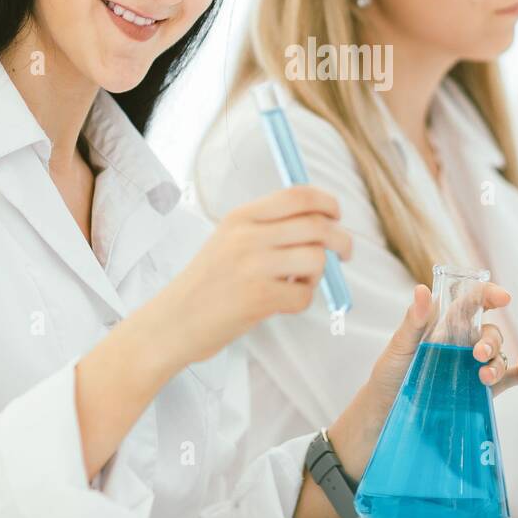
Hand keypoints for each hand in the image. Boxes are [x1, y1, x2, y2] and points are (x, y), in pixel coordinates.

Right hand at [150, 186, 351, 367]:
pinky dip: (302, 301)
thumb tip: (320, 222)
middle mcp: (247, 236)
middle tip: (345, 253)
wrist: (171, 322)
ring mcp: (252, 267)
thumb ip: (266, 227)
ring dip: (320, 274)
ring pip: (317, 259)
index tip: (337, 215)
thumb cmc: (206, 284)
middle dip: (341, 240)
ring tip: (302, 282)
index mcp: (240, 217)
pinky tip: (284, 302)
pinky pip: (305, 295)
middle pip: (317, 226)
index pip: (298, 195)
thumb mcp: (227, 240)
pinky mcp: (258, 299)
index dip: (327, 202)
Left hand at [366, 282, 517, 407]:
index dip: (489, 295)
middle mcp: (464, 341)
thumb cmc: (391, 372)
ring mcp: (474, 366)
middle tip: (477, 353)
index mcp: (446, 323)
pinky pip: (510, 377)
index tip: (502, 298)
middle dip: (491, 340)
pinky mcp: (481, 390)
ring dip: (499, 363)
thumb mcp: (399, 346)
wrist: (387, 409)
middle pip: (489, 332)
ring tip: (485, 376)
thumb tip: (422, 289)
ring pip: (499, 356)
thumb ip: (413, 321)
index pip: (472, 301)